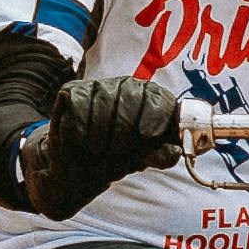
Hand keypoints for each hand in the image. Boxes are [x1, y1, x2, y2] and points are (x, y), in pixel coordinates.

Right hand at [29, 73, 183, 213]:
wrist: (82, 163)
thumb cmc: (120, 157)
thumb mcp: (142, 159)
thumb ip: (160, 156)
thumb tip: (175, 152)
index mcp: (151, 98)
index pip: (156, 97)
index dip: (154, 114)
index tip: (147, 135)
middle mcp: (127, 85)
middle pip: (130, 96)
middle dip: (124, 128)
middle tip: (119, 150)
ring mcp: (100, 85)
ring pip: (103, 101)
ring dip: (101, 132)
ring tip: (99, 149)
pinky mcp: (73, 90)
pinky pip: (78, 103)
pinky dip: (80, 126)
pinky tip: (83, 140)